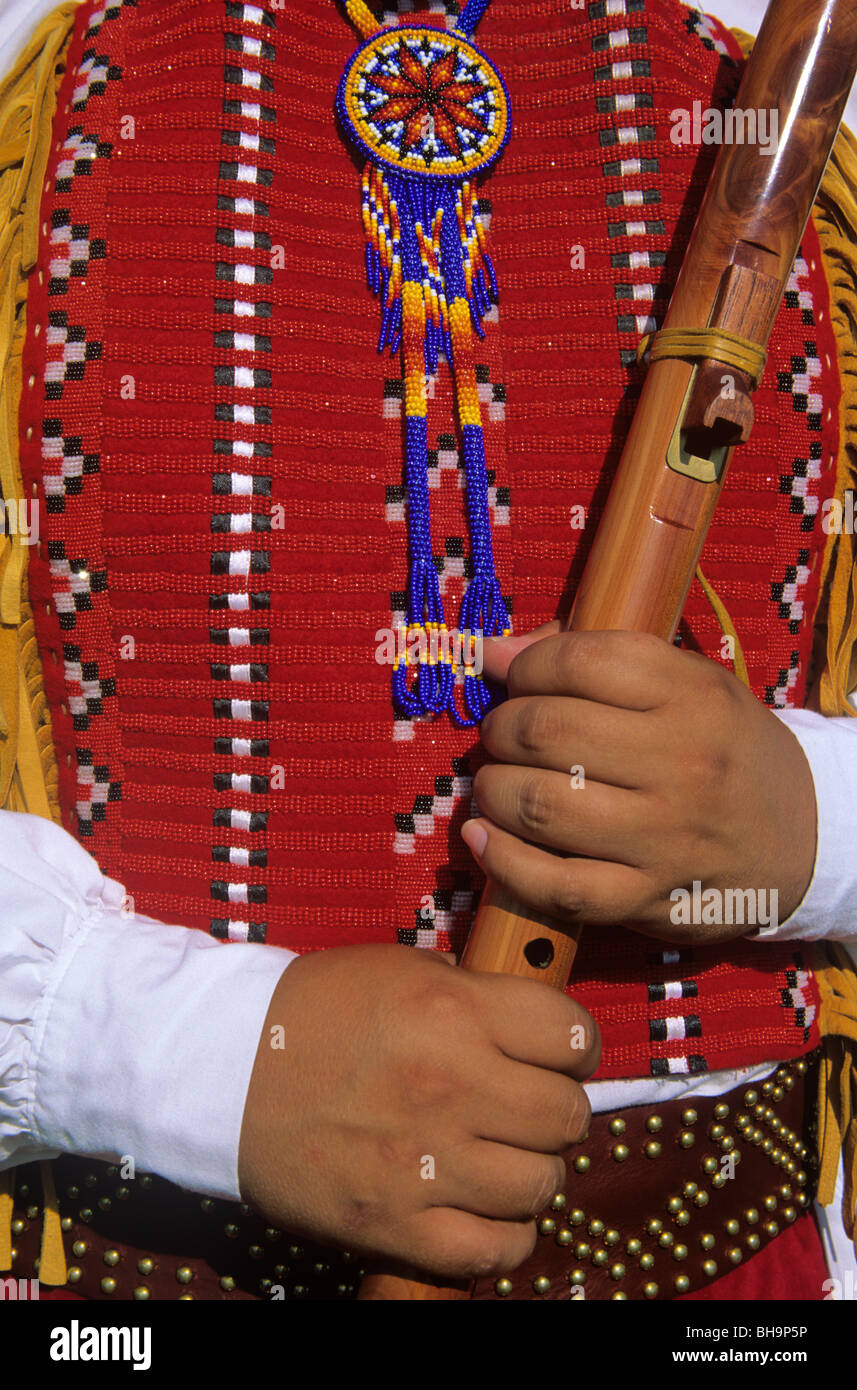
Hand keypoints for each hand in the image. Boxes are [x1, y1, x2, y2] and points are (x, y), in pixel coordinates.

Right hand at [238, 943, 598, 1277]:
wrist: (223, 1070)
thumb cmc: (313, 1012)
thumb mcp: (399, 969)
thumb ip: (473, 992)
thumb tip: (534, 1023)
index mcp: (453, 1011)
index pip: (575, 1036)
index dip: (576, 1045)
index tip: (559, 1054)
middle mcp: (451, 1085)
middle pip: (568, 1115)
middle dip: (558, 1109)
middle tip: (527, 1106)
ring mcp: (426, 1162)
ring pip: (542, 1184)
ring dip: (533, 1172)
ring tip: (503, 1157)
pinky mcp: (396, 1224)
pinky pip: (496, 1248)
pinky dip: (506, 1234)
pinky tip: (487, 1209)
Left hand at [462, 626, 816, 944]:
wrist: (807, 839)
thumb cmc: (724, 751)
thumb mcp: (687, 685)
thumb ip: (595, 660)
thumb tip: (494, 653)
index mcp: (693, 696)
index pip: (578, 662)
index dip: (523, 667)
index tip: (514, 680)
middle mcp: (683, 763)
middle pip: (545, 731)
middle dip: (501, 728)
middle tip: (502, 736)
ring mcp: (666, 838)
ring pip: (539, 806)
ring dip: (492, 790)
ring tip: (496, 784)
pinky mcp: (649, 900)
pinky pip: (554, 886)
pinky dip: (503, 860)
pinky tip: (483, 837)